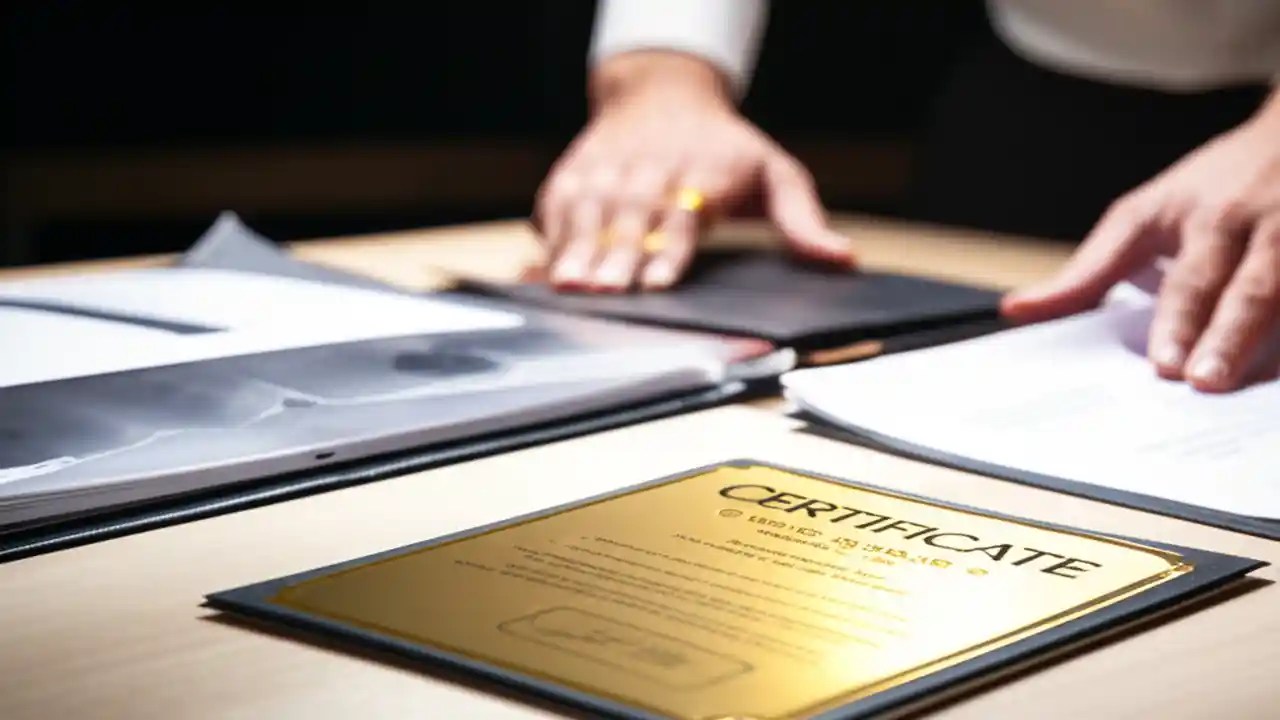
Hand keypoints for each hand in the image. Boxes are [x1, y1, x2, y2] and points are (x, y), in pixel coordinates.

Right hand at [533, 52, 853, 292]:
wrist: (664, 93)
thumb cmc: (726, 149)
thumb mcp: (775, 173)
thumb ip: (802, 221)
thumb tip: (842, 260)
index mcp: (704, 171)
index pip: (685, 211)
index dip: (669, 245)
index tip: (659, 280)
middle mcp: (651, 168)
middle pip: (631, 215)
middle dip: (617, 254)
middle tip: (607, 293)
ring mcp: (607, 170)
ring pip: (589, 211)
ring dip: (577, 249)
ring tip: (569, 286)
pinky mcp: (574, 175)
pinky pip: (556, 209)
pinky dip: (549, 240)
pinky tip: (542, 274)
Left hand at [1003, 97, 1279, 391]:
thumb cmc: (1212, 186)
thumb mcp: (1142, 216)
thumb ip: (1088, 274)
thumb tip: (1017, 311)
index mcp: (1195, 217)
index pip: (1183, 274)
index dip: (1176, 319)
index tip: (1162, 361)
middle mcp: (1249, 223)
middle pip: (1242, 285)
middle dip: (1222, 332)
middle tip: (1201, 379)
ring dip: (1266, 333)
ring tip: (1243, 380)